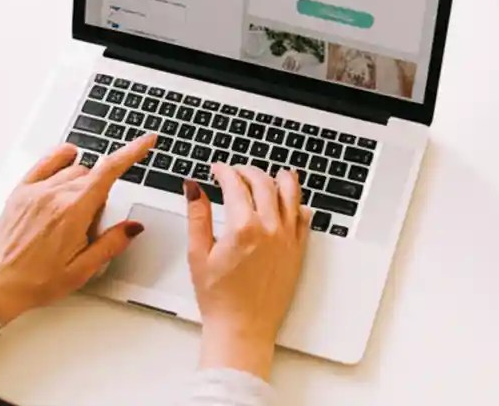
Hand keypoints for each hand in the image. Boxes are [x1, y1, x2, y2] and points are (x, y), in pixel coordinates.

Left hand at [0, 134, 155, 322]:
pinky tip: (68, 160)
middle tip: (94, 222)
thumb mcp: (82, 270)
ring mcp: (35, 191)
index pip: (109, 170)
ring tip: (75, 212)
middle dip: (103, 192)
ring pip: (74, 170)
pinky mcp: (20, 192)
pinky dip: (61, 158)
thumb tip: (134, 226)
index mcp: (73, 213)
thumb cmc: (35, 282)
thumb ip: (112, 243)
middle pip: (93, 175)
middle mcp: (54, 196)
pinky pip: (46, 162)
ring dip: (84, 182)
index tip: (147, 141)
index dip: (132, 152)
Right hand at [185, 164, 310, 377]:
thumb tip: (194, 188)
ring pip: (291, 194)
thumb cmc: (219, 299)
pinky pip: (304, 218)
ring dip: (280, 179)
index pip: (235, 184)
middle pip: (264, 183)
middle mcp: (270, 229)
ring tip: (273, 174)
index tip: (217, 169)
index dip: (224, 171)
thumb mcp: (198, 255)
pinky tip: (291, 202)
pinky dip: (298, 204)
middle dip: (248, 171)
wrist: (243, 328)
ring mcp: (288, 239)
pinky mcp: (298, 251)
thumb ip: (197, 216)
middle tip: (237, 172)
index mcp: (244, 227)